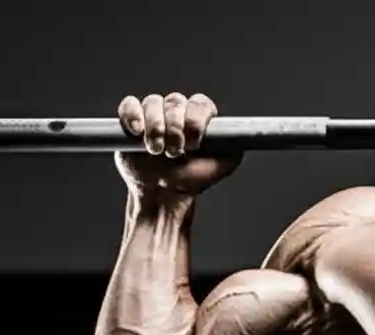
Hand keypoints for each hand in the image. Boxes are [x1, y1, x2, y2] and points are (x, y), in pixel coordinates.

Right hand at [114, 92, 242, 195]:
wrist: (165, 193)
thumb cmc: (193, 178)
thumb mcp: (223, 165)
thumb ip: (235, 146)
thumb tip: (245, 134)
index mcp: (199, 117)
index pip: (200, 103)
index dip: (195, 121)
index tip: (194, 144)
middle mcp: (177, 112)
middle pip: (175, 101)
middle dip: (175, 128)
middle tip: (175, 152)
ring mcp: (154, 115)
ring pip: (152, 102)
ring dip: (155, 128)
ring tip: (157, 150)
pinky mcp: (132, 121)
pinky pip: (129, 105)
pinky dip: (133, 116)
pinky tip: (138, 133)